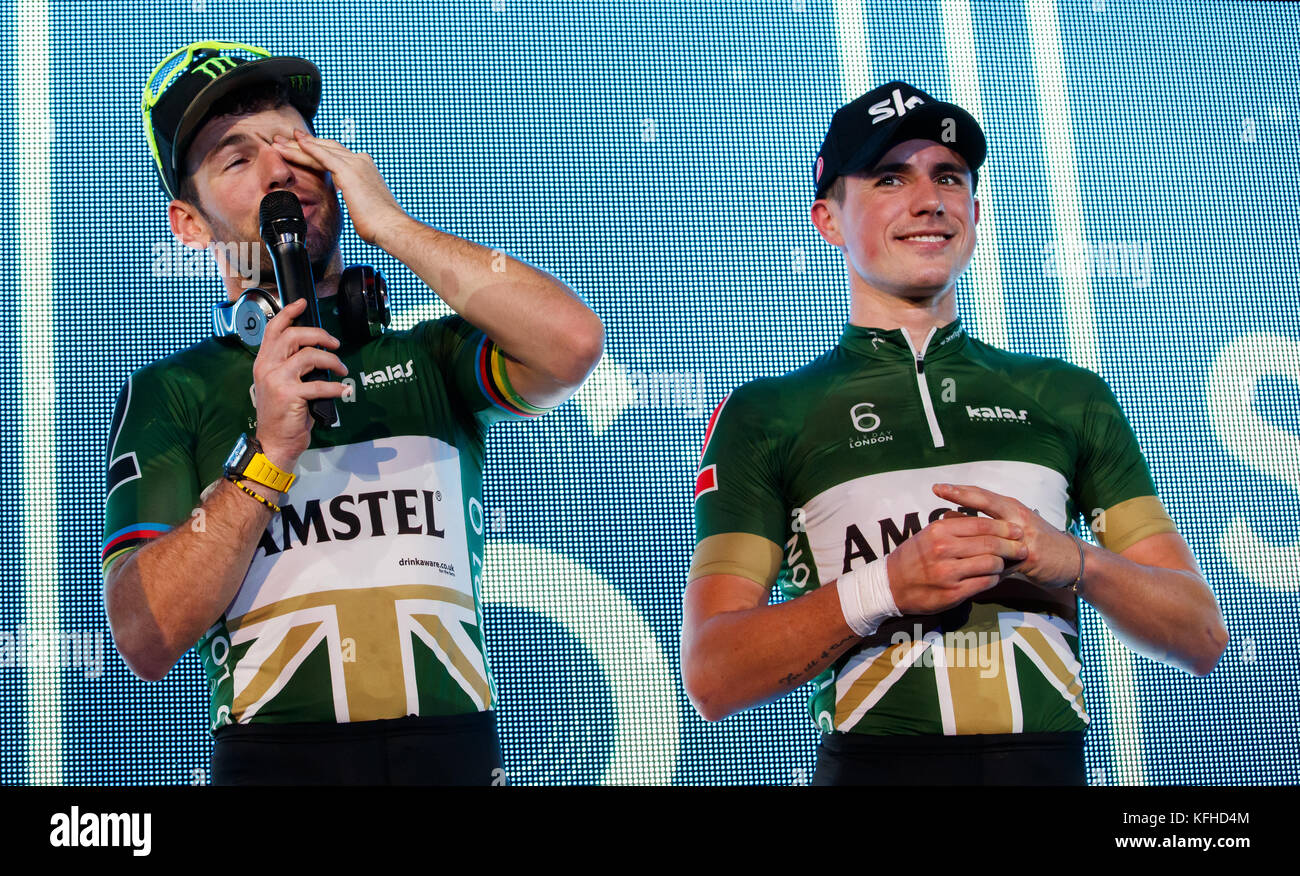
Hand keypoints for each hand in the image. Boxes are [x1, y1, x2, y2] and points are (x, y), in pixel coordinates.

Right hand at [251, 297, 348, 470]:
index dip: (288, 313)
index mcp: (264, 362)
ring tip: (342, 369)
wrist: (274, 442)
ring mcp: (277, 380)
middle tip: (335, 343)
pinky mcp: (290, 395)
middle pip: (294, 336)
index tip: (302, 303)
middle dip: (319, 334)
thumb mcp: (279, 385)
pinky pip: (320, 385)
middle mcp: (267, 367)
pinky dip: (336, 387)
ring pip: (310, 356)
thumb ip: (290, 366)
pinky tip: (343, 390)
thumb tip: (318, 353)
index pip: (273, 330)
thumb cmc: (281, 415)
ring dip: (332, 360)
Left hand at [273, 130, 410, 247]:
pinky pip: (323, 157)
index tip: (299, 147)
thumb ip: (356, 199)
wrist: (390, 226)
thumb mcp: (364, 205)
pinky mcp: (348, 172)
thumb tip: (356, 209)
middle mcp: (360, 161)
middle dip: (301, 144)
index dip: (315, 149)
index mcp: (364, 167)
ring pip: (320, 150)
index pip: (334, 154)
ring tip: (278, 142)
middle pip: (325, 147)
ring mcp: (355, 164)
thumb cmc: (379, 223)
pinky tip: (296, 144)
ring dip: (297, 146)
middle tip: (281, 140)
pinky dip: (308, 149)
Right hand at [884, 510, 1026, 613]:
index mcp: (940, 530)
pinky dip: (994, 579)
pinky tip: (994, 577)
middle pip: (991, 544)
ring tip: (1006, 564)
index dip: (1004, 527)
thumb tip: (985, 522)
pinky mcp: (953, 592)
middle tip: (1023, 548)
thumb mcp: (929, 534)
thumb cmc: (912, 557)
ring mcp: (949, 572)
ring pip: (992, 564)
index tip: (1017, 530)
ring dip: (1003, 564)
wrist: (890, 585)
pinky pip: (985, 583)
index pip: (982, 525)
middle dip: (1012, 546)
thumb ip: (954, 527)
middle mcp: (944, 549)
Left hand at [931, 483, 1079, 587]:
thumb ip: (983, 522)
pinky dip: (984, 564)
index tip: (937, 487)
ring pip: (992, 530)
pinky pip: (1002, 561)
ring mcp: (1024, 536)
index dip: (960, 490)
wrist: (1073, 560)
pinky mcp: (1029, 557)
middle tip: (938, 489)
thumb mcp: (1013, 526)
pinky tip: (967, 566)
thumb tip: (948, 516)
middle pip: (986, 501)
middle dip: (961, 495)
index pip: (983, 495)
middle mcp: (1017, 517)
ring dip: (969, 530)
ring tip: (945, 529)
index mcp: (1012, 508)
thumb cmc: (1038, 541)